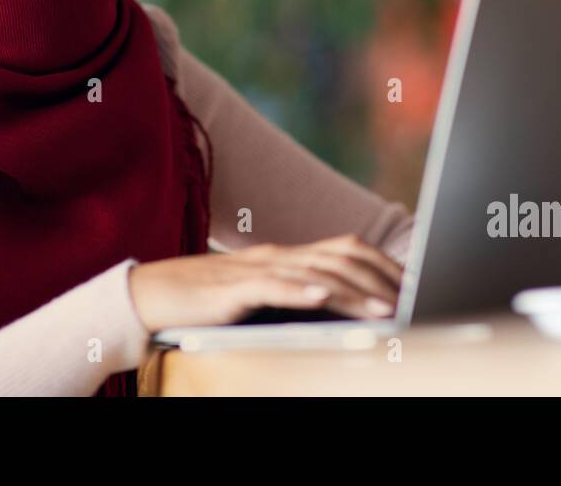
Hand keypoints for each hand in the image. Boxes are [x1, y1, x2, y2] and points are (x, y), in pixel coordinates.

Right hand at [126, 234, 403, 332]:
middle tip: (411, 300)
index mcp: (285, 256)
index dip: (381, 265)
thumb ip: (294, 295)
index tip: (412, 286)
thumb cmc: (204, 302)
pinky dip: (300, 292)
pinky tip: (323, 299)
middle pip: (339, 258)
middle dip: (380, 280)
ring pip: (314, 273)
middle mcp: (276, 256)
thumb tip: (338, 309)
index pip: (345, 250)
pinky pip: (271, 287)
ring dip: (353, 292)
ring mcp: (254, 270)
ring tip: (384, 309)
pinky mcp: (231, 290)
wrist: (148, 295)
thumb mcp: (258, 297)